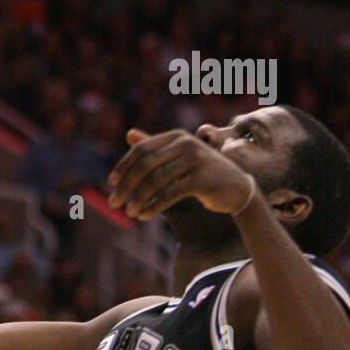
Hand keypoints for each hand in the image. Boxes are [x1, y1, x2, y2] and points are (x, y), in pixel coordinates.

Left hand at [107, 128, 254, 220]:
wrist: (238, 189)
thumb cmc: (202, 173)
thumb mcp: (178, 158)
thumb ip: (154, 147)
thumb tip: (128, 134)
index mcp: (176, 136)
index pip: (141, 150)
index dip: (123, 166)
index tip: (111, 183)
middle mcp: (185, 143)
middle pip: (145, 164)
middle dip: (126, 184)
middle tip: (113, 202)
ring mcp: (195, 160)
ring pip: (156, 180)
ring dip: (138, 198)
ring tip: (129, 212)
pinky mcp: (202, 179)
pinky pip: (170, 193)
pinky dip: (154, 206)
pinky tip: (144, 215)